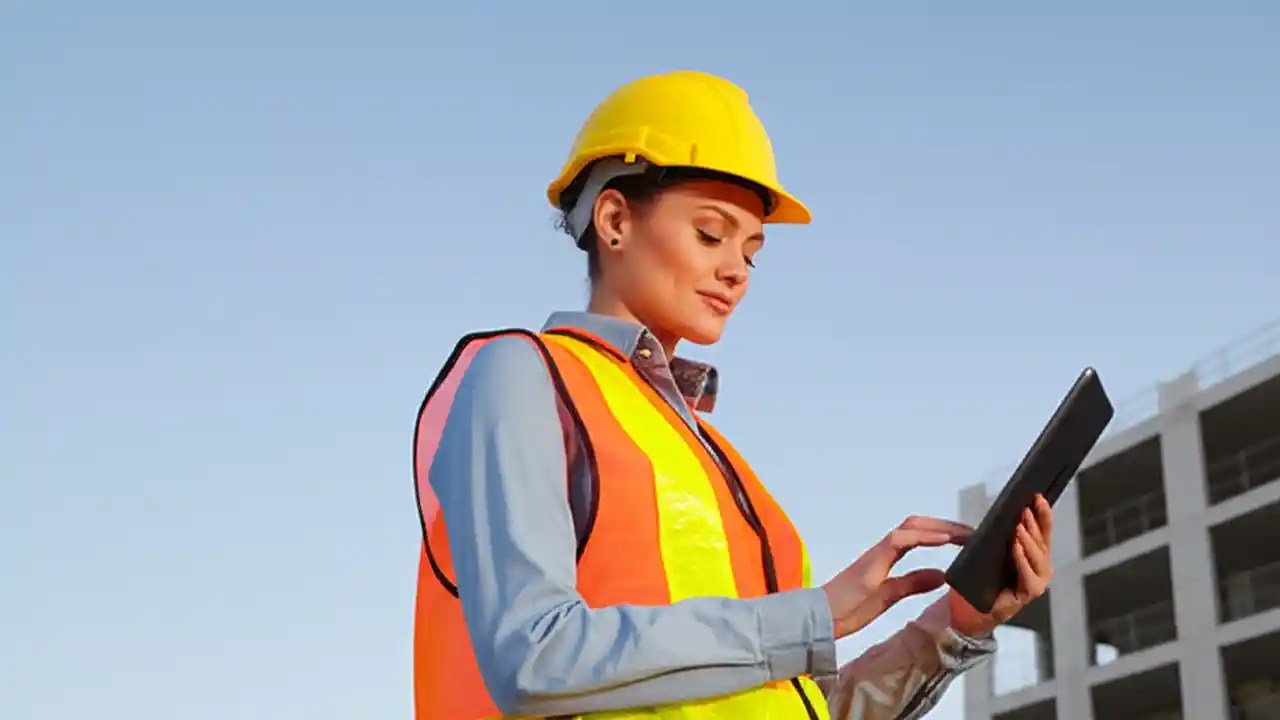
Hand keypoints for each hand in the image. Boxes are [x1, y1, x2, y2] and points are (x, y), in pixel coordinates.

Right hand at [822, 516, 971, 638]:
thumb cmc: (849, 608)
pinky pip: (901, 540)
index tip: (966, 537)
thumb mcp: (890, 595)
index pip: (918, 535)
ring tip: (963, 532)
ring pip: (911, 527)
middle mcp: (883, 549)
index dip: (942, 532)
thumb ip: (914, 583)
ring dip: (939, 526)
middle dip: (945, 524)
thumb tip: (941, 576)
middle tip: (971, 531)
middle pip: (917, 524)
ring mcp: (878, 553)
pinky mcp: (873, 560)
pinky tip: (944, 539)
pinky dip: (924, 537)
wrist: (823, 617)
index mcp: (886, 557)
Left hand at [948, 494, 1054, 636]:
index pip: (1042, 531)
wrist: (966, 609)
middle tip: (1026, 509)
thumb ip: (1001, 534)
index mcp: (1032, 554)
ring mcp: (1034, 582)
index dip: (1042, 514)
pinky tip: (1016, 549)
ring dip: (1029, 541)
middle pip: (1042, 542)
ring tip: (1020, 527)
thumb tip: (1005, 512)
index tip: (1037, 497)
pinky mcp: (1025, 596)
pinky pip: (1028, 578)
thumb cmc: (979, 579)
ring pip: (1039, 559)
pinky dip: (1022, 562)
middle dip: (1035, 524)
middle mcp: (1038, 568)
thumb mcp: (990, 550)